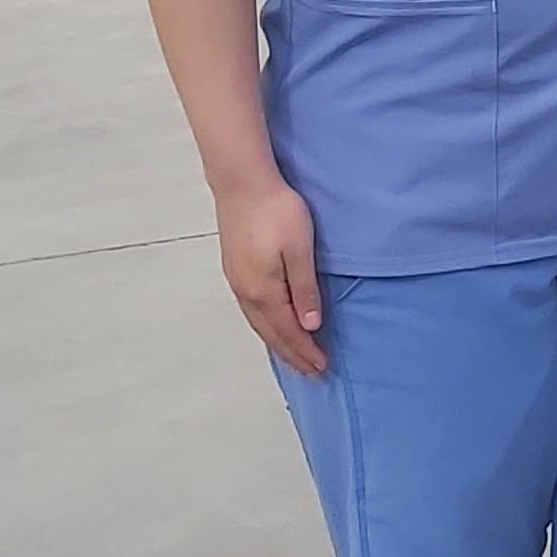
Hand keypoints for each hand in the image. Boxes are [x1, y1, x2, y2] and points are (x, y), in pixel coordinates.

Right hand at [215, 177, 326, 377]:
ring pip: (259, 323)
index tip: (321, 367)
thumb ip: (304, 289)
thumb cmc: (277, 212)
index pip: (288, 331)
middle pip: (271, 333)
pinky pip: (252, 310)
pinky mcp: (235, 270)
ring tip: (293, 357)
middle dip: (292, 354)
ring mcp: (237, 281)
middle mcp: (246, 292)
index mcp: (264, 291)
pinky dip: (265, 326)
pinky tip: (272, 325)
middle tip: (311, 372)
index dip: (305, 351)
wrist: (242, 184)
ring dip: (278, 342)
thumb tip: (310, 325)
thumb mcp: (299, 250)